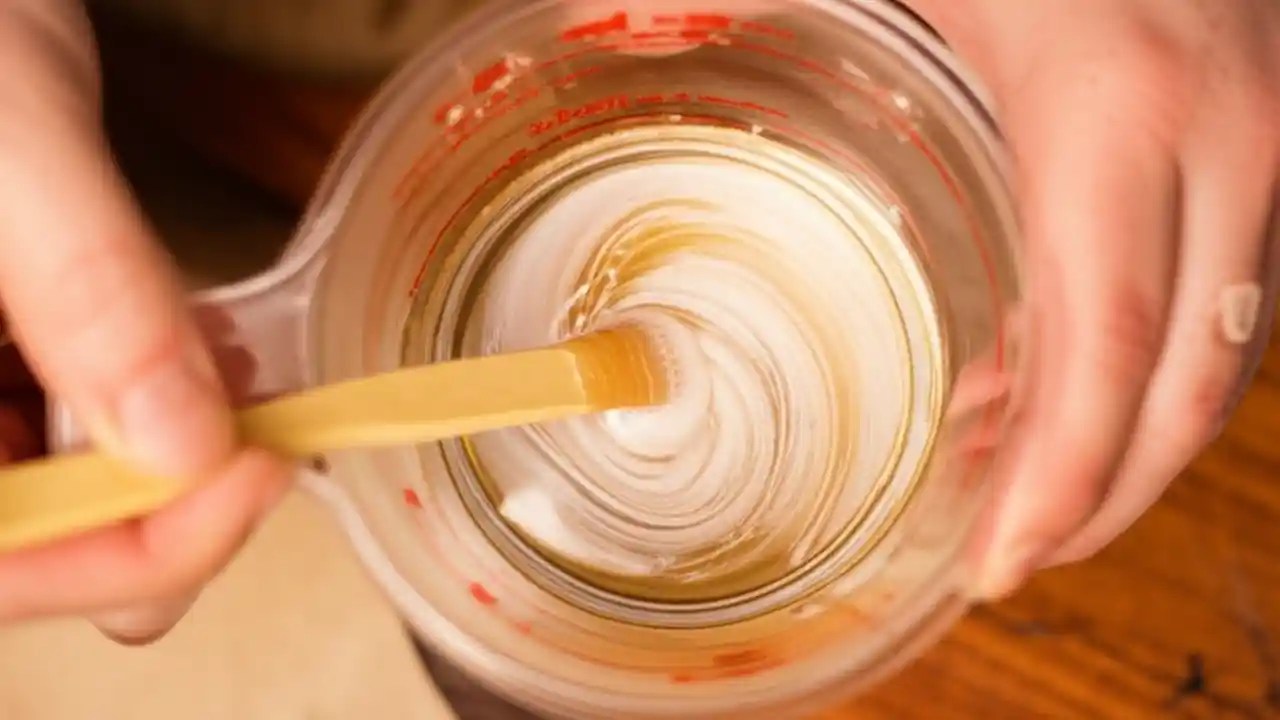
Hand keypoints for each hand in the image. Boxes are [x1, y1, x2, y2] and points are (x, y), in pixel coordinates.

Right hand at [0, 0, 289, 641]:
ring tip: (235, 369)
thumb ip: (88, 293)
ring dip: (174, 452)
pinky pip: (69, 423)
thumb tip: (186, 450)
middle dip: (170, 501)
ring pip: (67, 494)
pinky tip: (194, 340)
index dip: (132, 551)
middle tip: (263, 427)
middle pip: (41, 546)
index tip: (254, 473)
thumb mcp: (15, 151)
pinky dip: (149, 397)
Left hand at [906, 0, 1279, 596]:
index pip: (1113, 341)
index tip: (997, 564)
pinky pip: (1205, 298)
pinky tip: (1027, 379)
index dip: (1068, 476)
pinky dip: (1120, 368)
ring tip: (994, 486)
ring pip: (1208, 356)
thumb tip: (599, 14)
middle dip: (1100, 498)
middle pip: (1183, 386)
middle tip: (997, 562)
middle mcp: (1219, 147)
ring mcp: (1256, 155)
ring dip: (1107, 443)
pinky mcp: (1253, 153)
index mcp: (1117, 105)